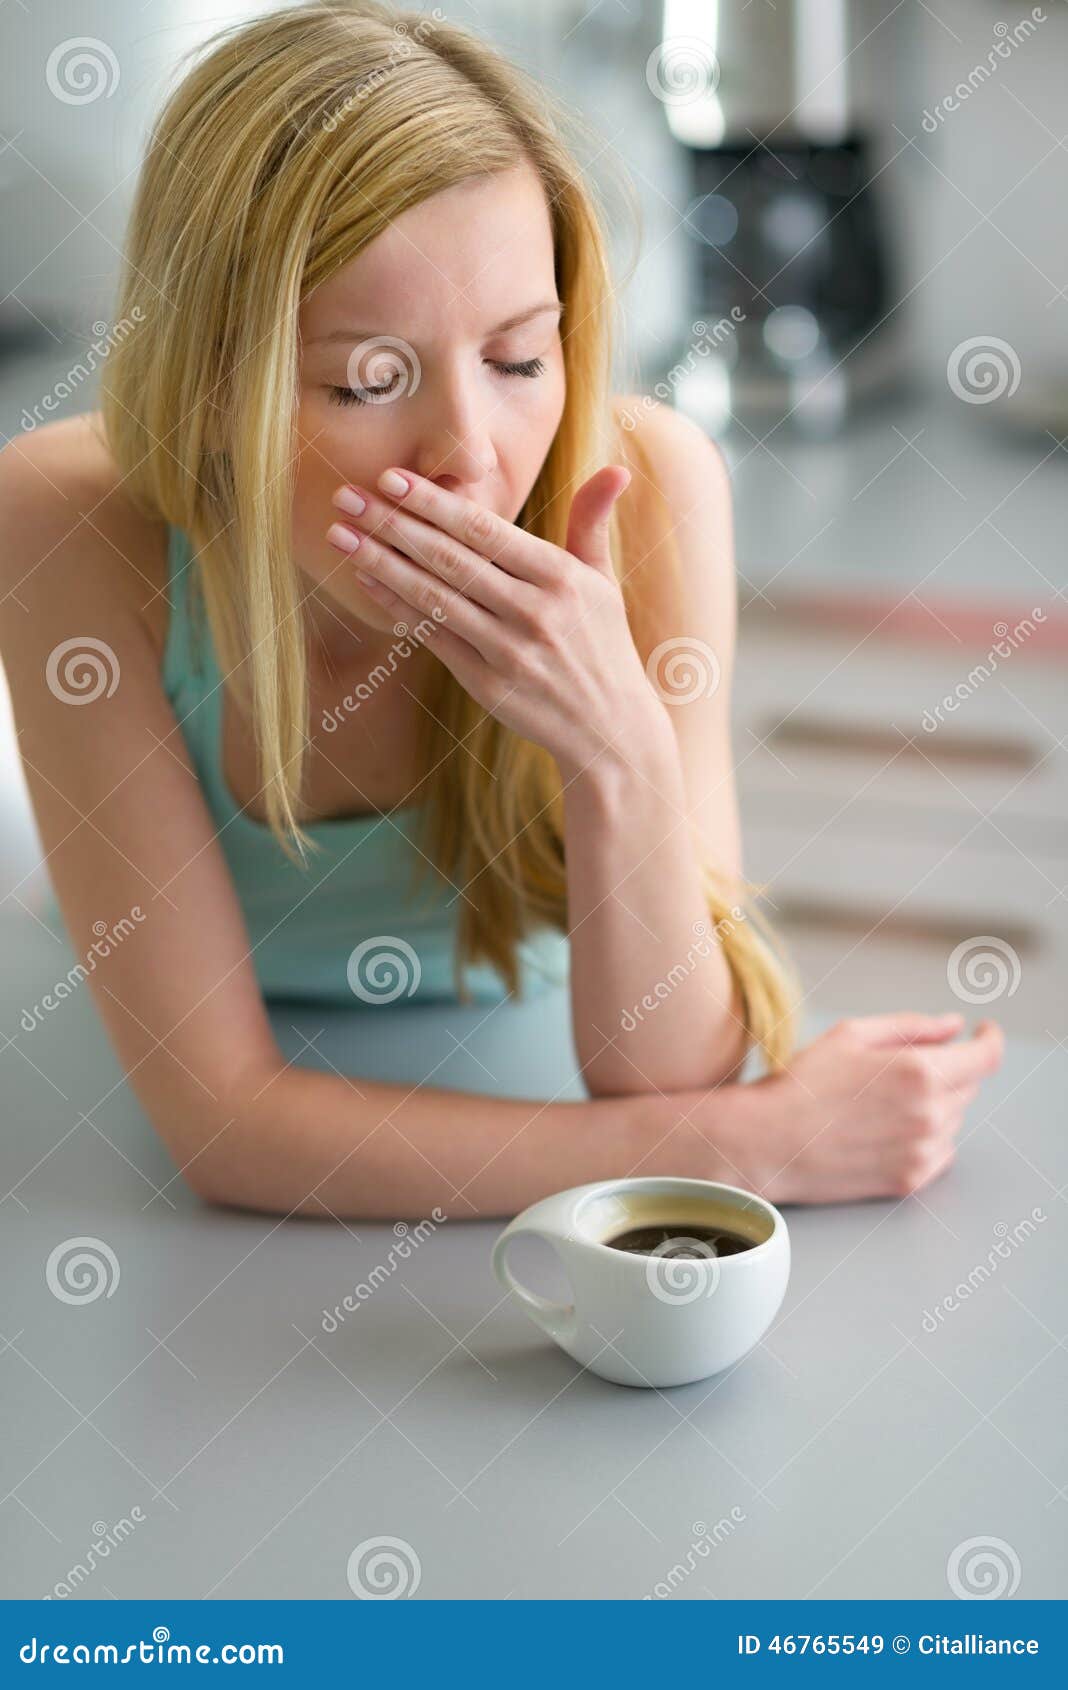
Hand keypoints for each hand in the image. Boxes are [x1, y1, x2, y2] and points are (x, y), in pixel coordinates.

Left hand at [326, 465, 668, 779]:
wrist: (610, 729)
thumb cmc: (601, 645)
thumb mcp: (604, 583)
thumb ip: (592, 523)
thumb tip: (617, 470)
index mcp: (561, 577)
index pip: (485, 531)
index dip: (434, 504)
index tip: (390, 478)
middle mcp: (535, 612)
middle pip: (451, 560)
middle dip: (393, 525)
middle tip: (346, 497)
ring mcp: (509, 651)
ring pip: (434, 598)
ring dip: (381, 563)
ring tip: (340, 535)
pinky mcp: (488, 684)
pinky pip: (433, 637)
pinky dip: (396, 607)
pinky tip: (366, 580)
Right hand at [740, 1011, 1004, 1204]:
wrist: (768, 1142)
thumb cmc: (802, 1083)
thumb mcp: (851, 1035)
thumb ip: (912, 1026)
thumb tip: (955, 1026)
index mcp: (919, 1071)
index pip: (985, 1056)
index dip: (989, 1039)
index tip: (984, 1031)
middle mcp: (930, 1114)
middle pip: (969, 1085)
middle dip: (948, 1070)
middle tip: (899, 1069)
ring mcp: (922, 1151)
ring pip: (954, 1119)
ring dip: (935, 1104)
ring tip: (881, 1102)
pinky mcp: (910, 1179)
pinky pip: (941, 1152)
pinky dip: (926, 1137)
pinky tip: (884, 1129)